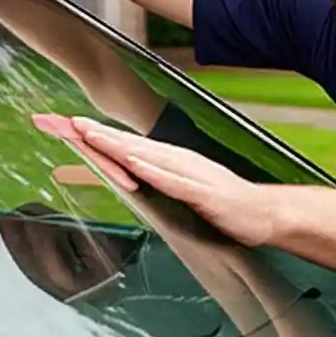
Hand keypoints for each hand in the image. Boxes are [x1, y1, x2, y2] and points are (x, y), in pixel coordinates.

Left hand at [69, 116, 277, 247]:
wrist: (265, 214)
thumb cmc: (224, 204)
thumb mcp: (183, 190)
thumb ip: (158, 180)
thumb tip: (128, 174)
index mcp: (173, 160)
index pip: (130, 145)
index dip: (102, 135)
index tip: (73, 126)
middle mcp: (180, 160)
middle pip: (133, 144)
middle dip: (101, 133)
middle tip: (70, 122)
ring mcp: (193, 175)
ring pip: (148, 157)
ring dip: (119, 145)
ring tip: (91, 135)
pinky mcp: (204, 194)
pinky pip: (174, 181)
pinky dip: (153, 171)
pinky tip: (134, 163)